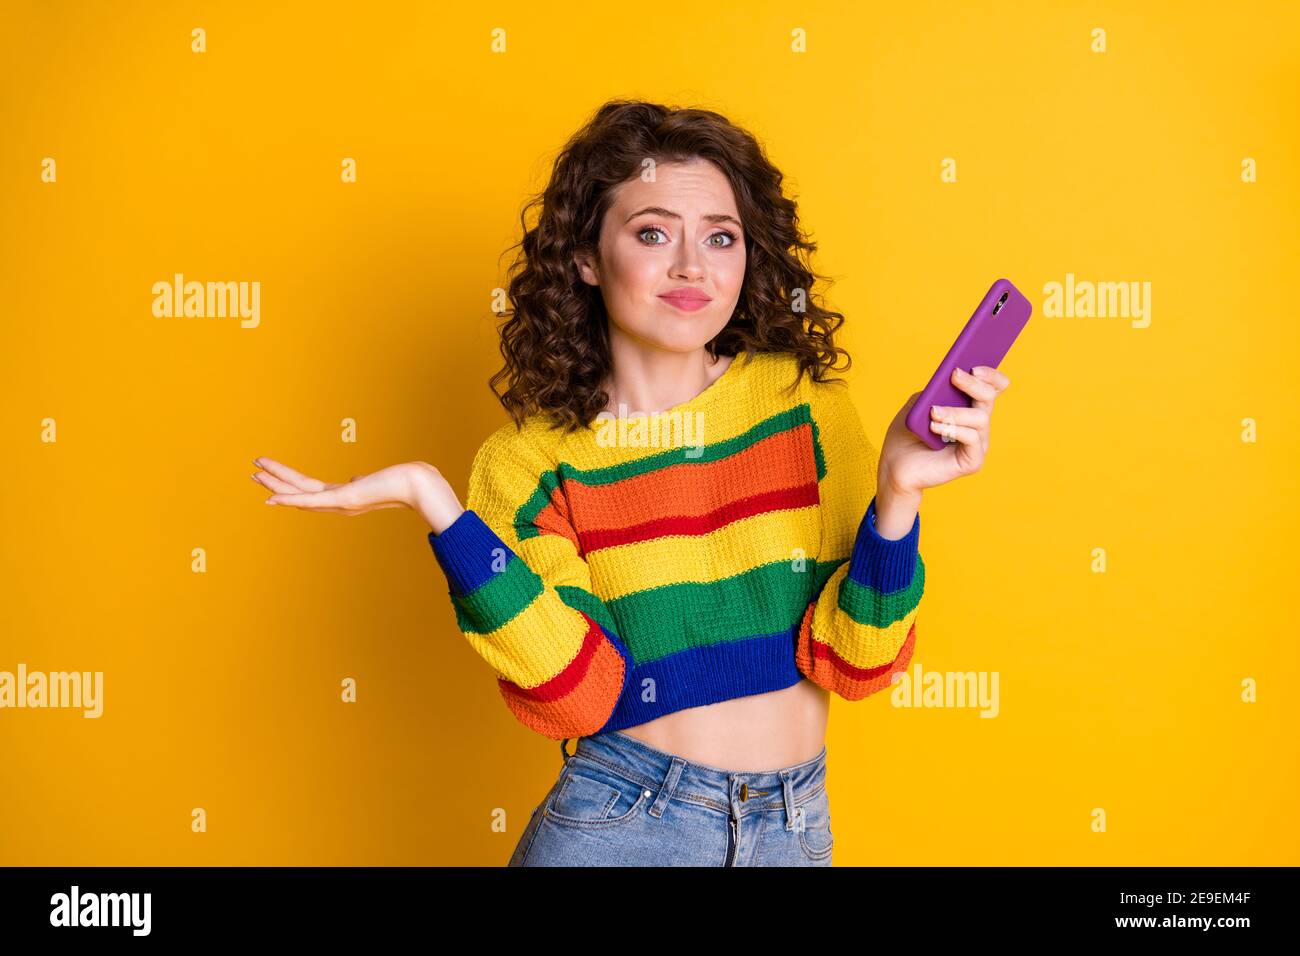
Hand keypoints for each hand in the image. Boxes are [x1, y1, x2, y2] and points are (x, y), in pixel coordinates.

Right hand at [251, 457, 462, 529]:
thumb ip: (360, 482)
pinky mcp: (343, 499)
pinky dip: (290, 499)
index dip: (289, 485)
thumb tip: (354, 478)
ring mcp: (339, 502)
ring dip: (276, 483)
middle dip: (276, 481)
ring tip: (255, 473)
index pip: (310, 490)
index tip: (272, 477)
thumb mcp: (374, 480)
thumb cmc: (403, 481)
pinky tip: (272, 497)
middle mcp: (338, 502)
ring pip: (299, 492)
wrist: (418, 486)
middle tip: (253, 473)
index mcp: (344, 497)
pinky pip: (310, 499)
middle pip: (299, 490)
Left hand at [878, 365, 1011, 497]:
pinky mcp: (972, 461)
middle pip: (989, 397)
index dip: (991, 375)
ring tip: (932, 412)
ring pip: (980, 418)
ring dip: (955, 411)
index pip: (993, 388)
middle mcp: (978, 425)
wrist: (895, 466)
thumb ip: (935, 390)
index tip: (974, 365)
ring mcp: (977, 444)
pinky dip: (953, 429)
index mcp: (968, 409)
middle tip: (954, 375)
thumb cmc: (906, 435)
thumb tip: (953, 375)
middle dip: (972, 383)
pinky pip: (973, 439)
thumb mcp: (918, 404)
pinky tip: (935, 427)